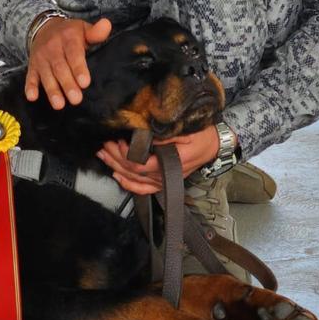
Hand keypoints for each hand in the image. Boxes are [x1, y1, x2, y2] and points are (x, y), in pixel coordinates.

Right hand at [25, 17, 111, 108]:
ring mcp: (41, 58)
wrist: (44, 28)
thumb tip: (107, 24)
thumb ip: (96, 32)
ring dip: (52, 90)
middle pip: (60, 68)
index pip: (74, 53)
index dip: (78, 68)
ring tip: (59, 104)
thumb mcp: (83, 29)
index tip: (85, 82)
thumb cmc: (70, 33)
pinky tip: (32, 97)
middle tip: (76, 99)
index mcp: (68, 38)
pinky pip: (30, 76)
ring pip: (46, 75)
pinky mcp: (32, 66)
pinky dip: (30, 86)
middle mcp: (52, 48)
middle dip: (67, 84)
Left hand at [96, 126, 220, 194]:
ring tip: (104, 156)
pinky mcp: (163, 182)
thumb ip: (164, 135)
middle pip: (133, 172)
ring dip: (116, 168)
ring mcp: (164, 181)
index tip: (117, 140)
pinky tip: (117, 176)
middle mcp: (165, 176)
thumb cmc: (201, 135)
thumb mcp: (185, 130)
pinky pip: (143, 189)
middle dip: (115, 158)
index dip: (124, 154)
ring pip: (134, 180)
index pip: (140, 164)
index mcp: (171, 163)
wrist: (214, 145)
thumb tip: (143, 136)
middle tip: (104, 145)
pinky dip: (129, 184)